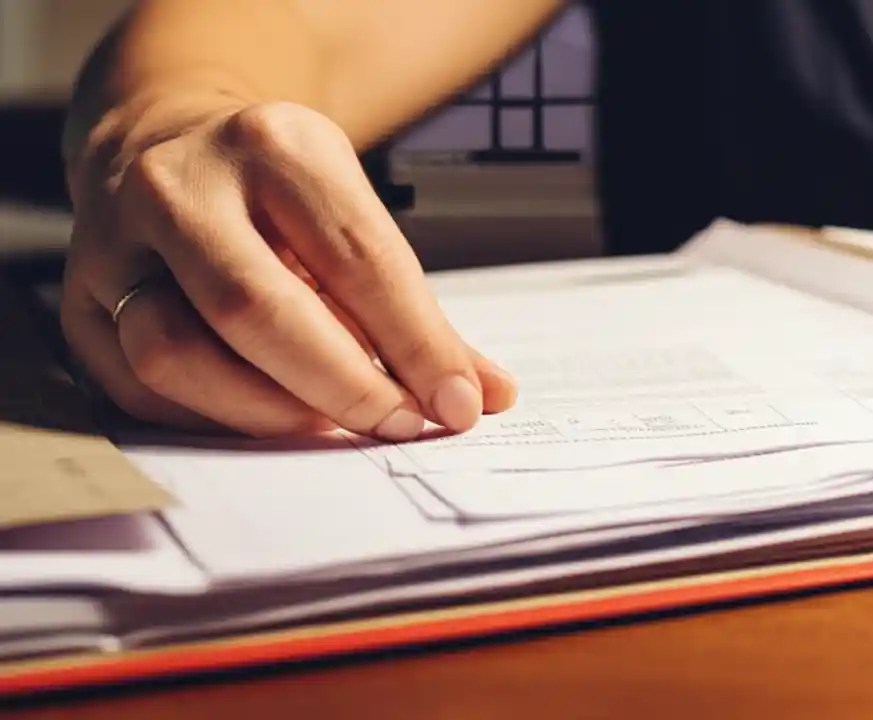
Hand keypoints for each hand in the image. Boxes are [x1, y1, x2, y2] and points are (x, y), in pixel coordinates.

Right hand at [62, 100, 516, 438]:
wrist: (168, 141)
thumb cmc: (278, 194)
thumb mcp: (353, 215)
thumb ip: (418, 311)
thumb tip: (487, 395)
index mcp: (273, 146)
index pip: (357, 258)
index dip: (414, 344)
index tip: (457, 404)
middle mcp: (181, 185)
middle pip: (256, 308)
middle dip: (341, 385)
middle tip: (396, 424)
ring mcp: (113, 242)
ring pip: (175, 352)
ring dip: (266, 409)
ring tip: (329, 423)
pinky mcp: (80, 303)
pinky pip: (141, 387)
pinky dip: (214, 417)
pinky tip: (265, 416)